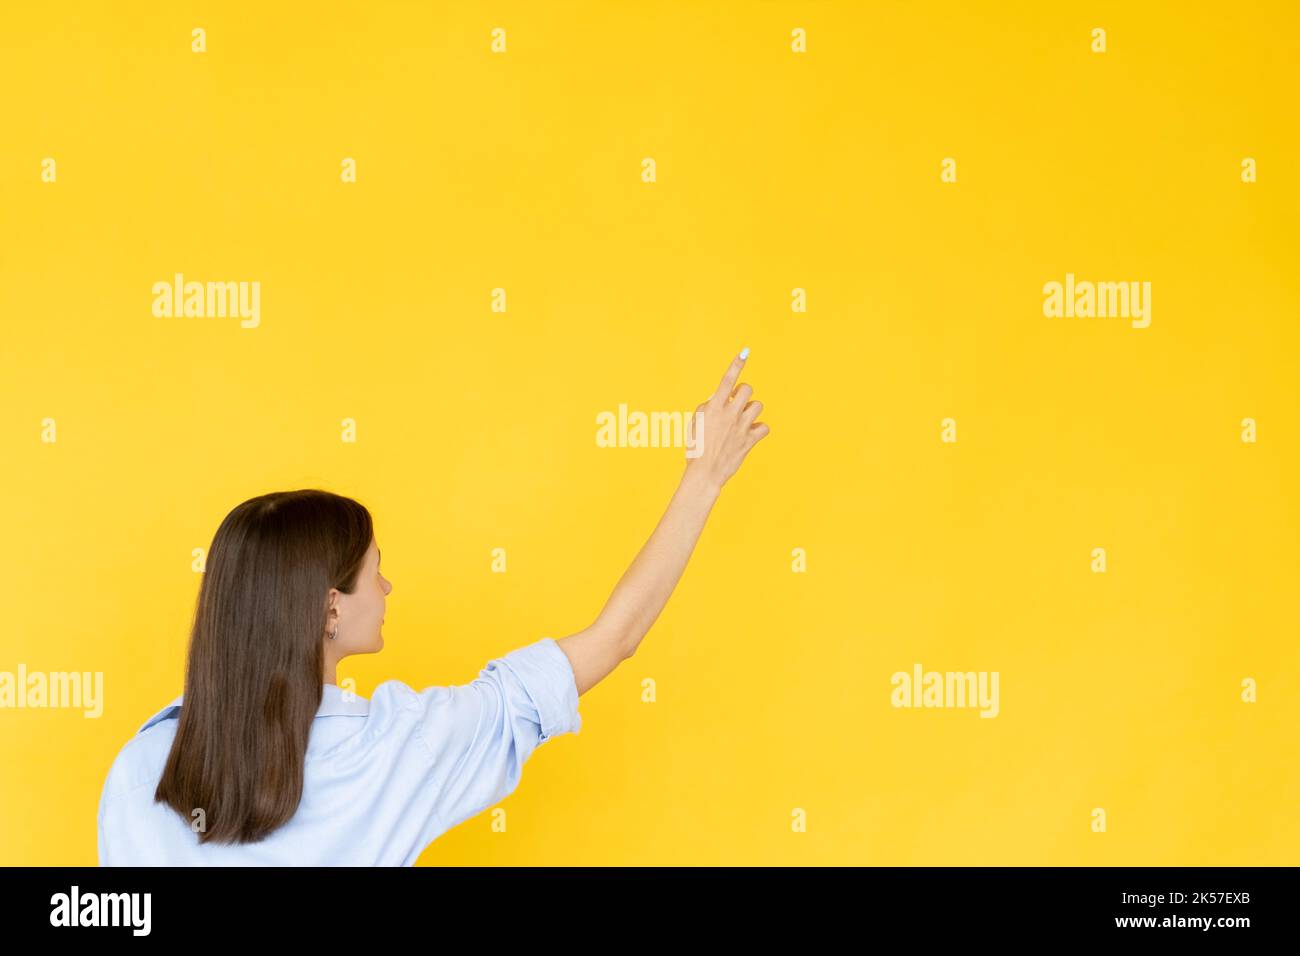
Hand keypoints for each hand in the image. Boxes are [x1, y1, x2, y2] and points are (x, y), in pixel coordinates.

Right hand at [683, 349, 769, 491]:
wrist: (705, 473)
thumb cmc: (696, 448)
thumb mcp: (695, 423)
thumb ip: (707, 408)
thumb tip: (718, 399)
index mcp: (713, 408)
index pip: (727, 381)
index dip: (736, 365)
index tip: (745, 352)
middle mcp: (729, 415)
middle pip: (748, 390)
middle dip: (744, 393)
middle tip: (737, 404)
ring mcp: (741, 427)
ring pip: (757, 406)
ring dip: (751, 410)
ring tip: (742, 420)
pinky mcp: (750, 440)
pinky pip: (764, 427)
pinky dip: (759, 429)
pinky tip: (751, 433)